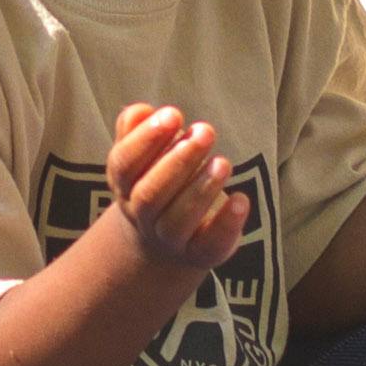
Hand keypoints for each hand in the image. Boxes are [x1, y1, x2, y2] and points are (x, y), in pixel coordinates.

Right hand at [93, 100, 253, 272]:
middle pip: (150, 194)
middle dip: (178, 161)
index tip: (174, 114)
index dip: (146, 140)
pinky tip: (241, 199)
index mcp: (125, 186)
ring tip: (223, 161)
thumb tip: (142, 111)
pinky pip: (210, 245)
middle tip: (205, 131)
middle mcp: (142, 216)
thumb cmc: (157, 182)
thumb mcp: (143, 157)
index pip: (124, 164)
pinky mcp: (200, 254)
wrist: (163, 243)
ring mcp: (170, 240)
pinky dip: (227, 223)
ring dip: (200, 190)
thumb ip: (137, 131)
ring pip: (178, 220)